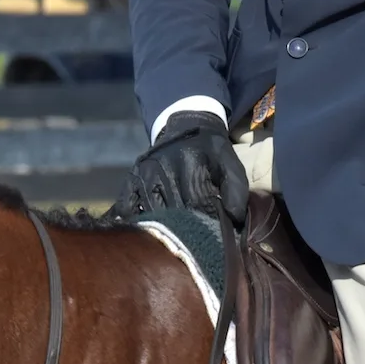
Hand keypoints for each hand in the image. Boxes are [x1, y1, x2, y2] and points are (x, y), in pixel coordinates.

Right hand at [108, 110, 248, 224]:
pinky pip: (128, 204)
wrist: (184, 125)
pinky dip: (135, 218)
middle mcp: (164, 166)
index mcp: (191, 161)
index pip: (197, 202)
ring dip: (163, 227)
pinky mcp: (132, 177)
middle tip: (194, 238)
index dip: (206, 219)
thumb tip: (234, 220)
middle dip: (186, 226)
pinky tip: (146, 227)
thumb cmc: (209, 150)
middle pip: (174, 209)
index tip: (212, 229)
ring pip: (152, 211)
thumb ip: (236, 190)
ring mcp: (145, 172)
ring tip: (174, 236)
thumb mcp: (230, 163)